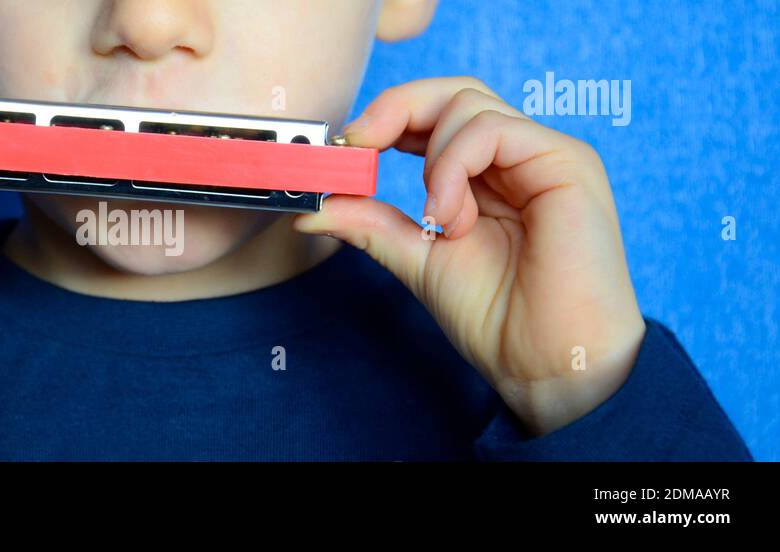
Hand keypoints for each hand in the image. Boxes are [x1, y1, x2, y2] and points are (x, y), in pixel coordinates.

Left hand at [296, 77, 645, 434]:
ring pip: (467, 103)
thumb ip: (369, 222)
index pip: (433, 116)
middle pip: (450, 93)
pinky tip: (453, 217)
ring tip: (438, 222)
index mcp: (486, 175)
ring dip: (432, 160)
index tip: (344, 146)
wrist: (544, 364)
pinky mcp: (567, 161)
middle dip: (394, 109)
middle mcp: (517, 157)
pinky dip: (455, 165)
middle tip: (359, 144)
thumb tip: (309, 207)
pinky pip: (493, 129)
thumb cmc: (496, 318)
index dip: (385, 118)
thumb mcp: (416, 257)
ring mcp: (543, 155)